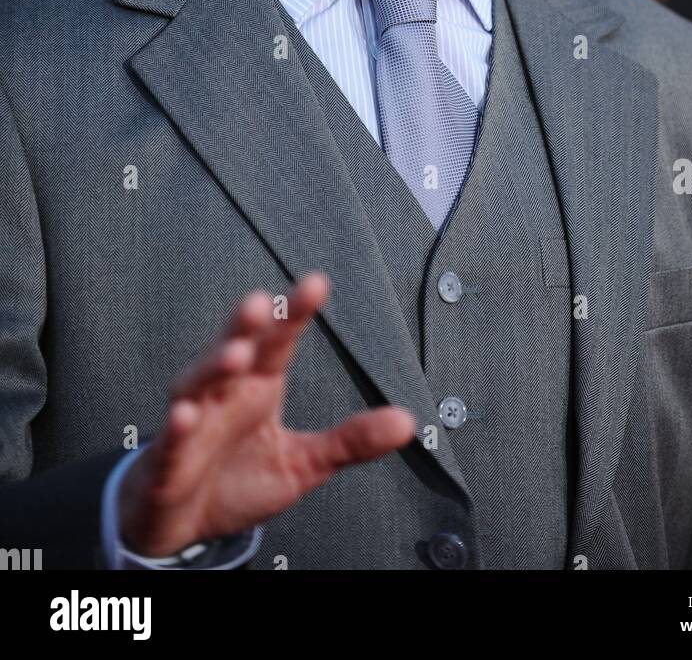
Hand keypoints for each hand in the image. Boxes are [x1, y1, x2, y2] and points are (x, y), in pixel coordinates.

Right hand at [117, 273, 415, 556]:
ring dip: (213, 365)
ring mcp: (193, 422)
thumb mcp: (304, 462)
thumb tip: (408, 421)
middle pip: (234, 348)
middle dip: (246, 325)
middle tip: (262, 303)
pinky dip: (177, 426)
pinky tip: (185, 414)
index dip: (295, 313)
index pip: (280, 341)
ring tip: (236, 354)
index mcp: (259, 385)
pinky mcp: (169, 459)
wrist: (185, 522)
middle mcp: (225, 393)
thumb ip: (351, 439)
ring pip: (198, 384)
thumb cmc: (239, 478)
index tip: (316, 283)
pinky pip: (171, 439)